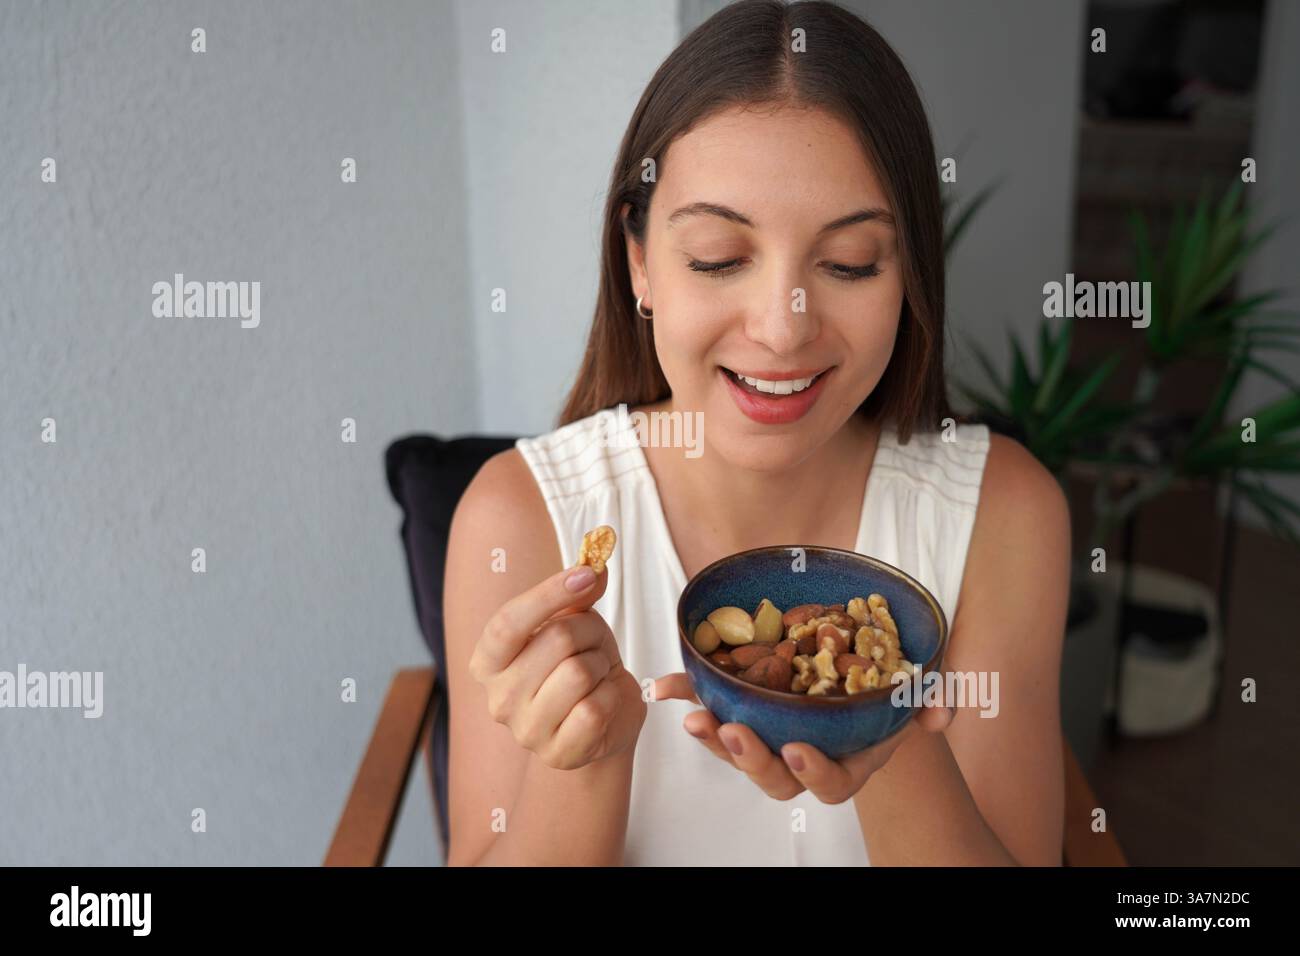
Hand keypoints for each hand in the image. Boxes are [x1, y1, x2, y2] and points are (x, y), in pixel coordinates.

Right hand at [469, 563, 645, 770]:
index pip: (508, 622)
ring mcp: (525, 731)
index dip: (549, 594)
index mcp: (488, 661)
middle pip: (556, 640)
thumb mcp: (576, 623)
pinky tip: (603, 701)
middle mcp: (497, 699)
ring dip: (601, 665)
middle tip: (594, 644)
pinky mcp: (558, 754)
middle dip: (590, 632)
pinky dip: (611, 697)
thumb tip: (594, 565)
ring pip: (578, 672)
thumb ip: (579, 593)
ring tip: (597, 674)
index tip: (586, 574)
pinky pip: (595, 708)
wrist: (602, 722)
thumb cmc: (580, 665)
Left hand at [654, 673, 953, 802]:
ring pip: (738, 751)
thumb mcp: (913, 687)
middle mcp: (803, 756)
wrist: (856, 664)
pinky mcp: (741, 706)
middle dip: (751, 759)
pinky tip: (663, 686)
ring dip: (713, 736)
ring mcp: (769, 735)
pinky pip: (711, 708)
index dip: (814, 772)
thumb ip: (930, 701)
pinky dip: (686, 693)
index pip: (829, 785)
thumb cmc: (885, 684)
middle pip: (772, 778)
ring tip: (693, 716)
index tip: (798, 750)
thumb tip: (941, 714)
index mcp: (845, 760)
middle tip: (735, 731)